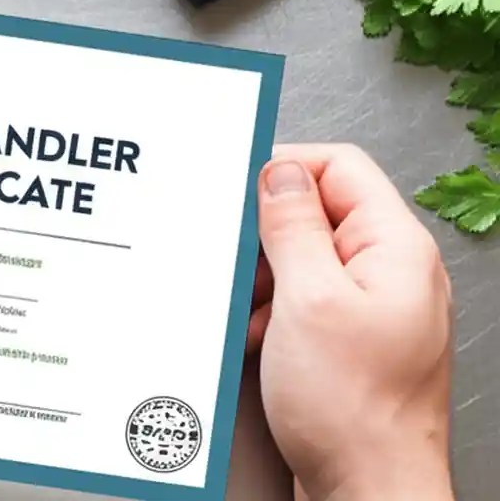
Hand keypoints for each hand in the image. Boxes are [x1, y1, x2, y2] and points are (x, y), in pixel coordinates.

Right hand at [250, 144, 452, 500]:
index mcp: (395, 248)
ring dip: (266, 279)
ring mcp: (373, 307)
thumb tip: (279, 173)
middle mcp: (392, 271)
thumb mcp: (308, 300)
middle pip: (320, 212)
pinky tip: (259, 338)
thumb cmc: (352, 410)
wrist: (368, 490)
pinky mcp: (350, 340)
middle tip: (240, 259)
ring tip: (252, 311)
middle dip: (268, 234)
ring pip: (305, 259)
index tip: (239, 187)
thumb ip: (293, 227)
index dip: (285, 168)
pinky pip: (303, 301)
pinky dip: (272, 312)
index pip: (340, 166)